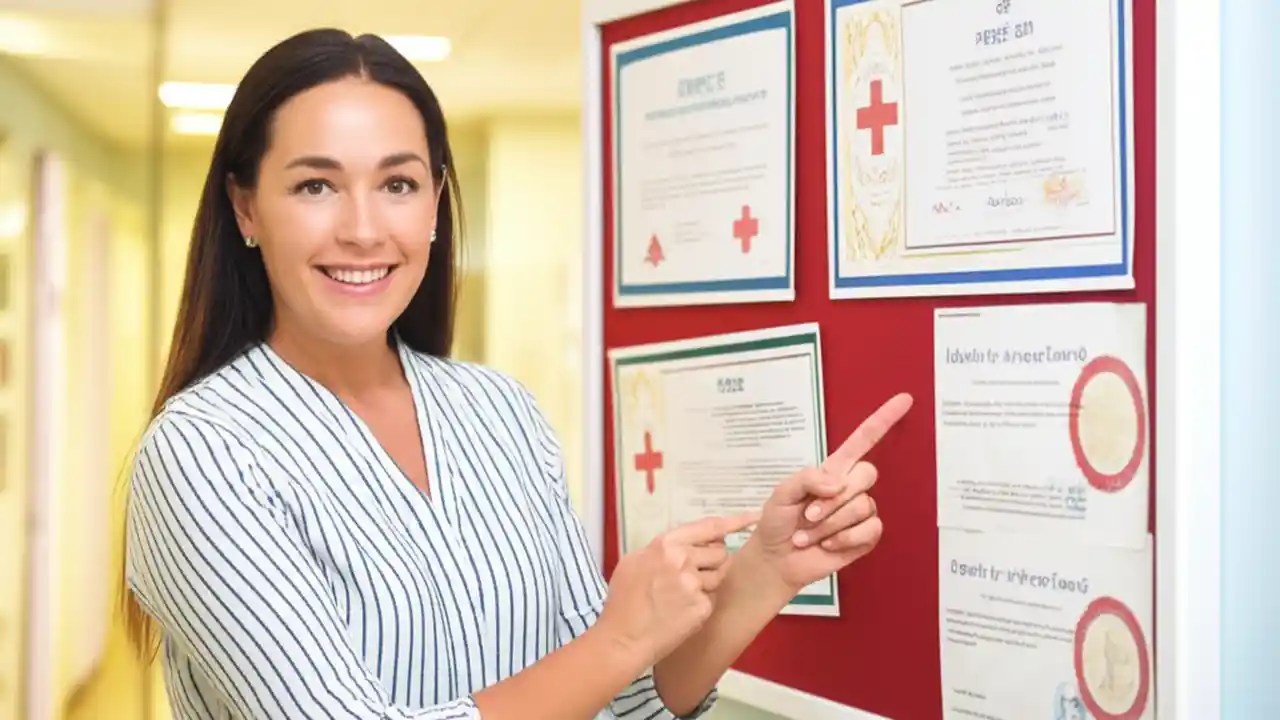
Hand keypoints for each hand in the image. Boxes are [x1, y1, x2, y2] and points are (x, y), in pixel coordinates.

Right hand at [598, 511, 759, 666]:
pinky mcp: (702, 607)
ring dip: (707, 582)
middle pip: (720, 552)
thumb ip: (663, 548)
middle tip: (692, 573)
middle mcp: (683, 560)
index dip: (735, 521)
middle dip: (712, 560)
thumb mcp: (634, 561)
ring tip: (680, 594)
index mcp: (666, 544)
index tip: (752, 517)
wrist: (623, 638)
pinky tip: (681, 610)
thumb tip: (686, 543)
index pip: (710, 527)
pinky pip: (712, 598)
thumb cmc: (624, 602)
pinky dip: (701, 603)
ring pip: (719, 575)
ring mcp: (694, 585)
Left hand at [748, 393, 912, 591]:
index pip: (862, 441)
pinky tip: (828, 544)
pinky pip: (870, 529)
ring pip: (863, 506)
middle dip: (835, 498)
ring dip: (831, 524)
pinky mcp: (864, 537)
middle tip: (809, 514)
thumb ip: (807, 478)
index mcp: (832, 471)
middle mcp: (849, 488)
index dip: (883, 420)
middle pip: (867, 474)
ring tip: (810, 533)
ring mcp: (859, 513)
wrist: (777, 559)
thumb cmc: (777, 522)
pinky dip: (844, 539)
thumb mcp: (781, 492)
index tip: (904, 400)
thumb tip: (837, 483)